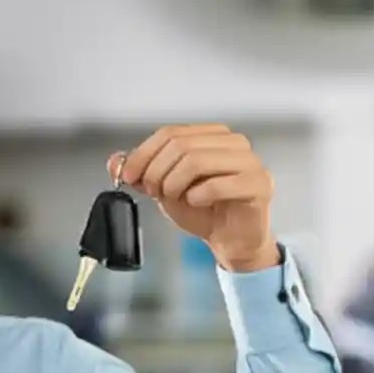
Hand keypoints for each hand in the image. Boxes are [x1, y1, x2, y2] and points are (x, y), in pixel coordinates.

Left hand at [111, 124, 279, 271]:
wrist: (229, 239)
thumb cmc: (203, 210)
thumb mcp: (164, 189)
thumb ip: (142, 172)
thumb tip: (115, 161)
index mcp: (211, 136)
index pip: (170, 132)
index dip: (143, 154)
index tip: (129, 176)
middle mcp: (233, 143)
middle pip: (181, 145)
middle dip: (157, 172)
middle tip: (154, 192)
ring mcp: (249, 162)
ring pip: (197, 160)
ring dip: (174, 184)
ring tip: (174, 198)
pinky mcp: (259, 184)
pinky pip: (218, 184)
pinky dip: (198, 196)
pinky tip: (196, 202)